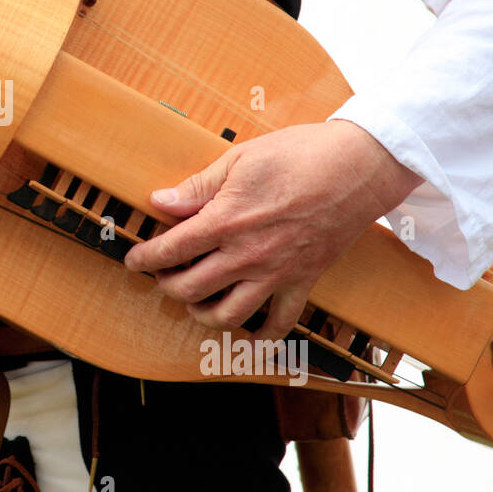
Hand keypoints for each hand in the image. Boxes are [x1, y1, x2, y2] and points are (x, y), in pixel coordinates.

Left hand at [123, 120, 422, 339]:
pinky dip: (263, 337)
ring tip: (194, 303)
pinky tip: (248, 337)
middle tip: (162, 276)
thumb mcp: (239, 159)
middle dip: (167, 286)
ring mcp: (276, 273)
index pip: (171, 250)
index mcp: (226, 221)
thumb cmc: (299, 154)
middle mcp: (247, 255)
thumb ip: (197, 188)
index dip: (145, 258)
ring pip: (228, 315)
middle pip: (191, 288)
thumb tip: (159, 202)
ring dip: (203, 314)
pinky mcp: (304, 281)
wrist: (359, 166)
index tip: (133, 260)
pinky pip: (281, 323)